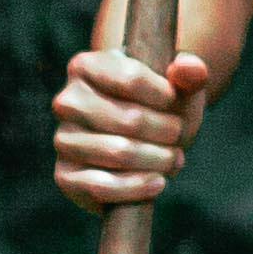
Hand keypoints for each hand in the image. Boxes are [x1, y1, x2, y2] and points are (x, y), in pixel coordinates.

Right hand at [51, 37, 212, 214]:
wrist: (142, 141)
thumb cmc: (159, 105)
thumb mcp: (178, 85)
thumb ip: (190, 72)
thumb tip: (190, 69)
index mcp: (86, 66)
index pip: (132, 79)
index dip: (164, 95)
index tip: (175, 101)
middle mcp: (67, 102)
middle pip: (130, 120)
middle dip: (167, 131)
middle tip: (179, 134)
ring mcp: (63, 140)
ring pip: (120, 153)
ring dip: (158, 160)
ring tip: (174, 158)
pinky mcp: (65, 176)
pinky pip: (101, 186)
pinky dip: (136, 187)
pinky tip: (158, 182)